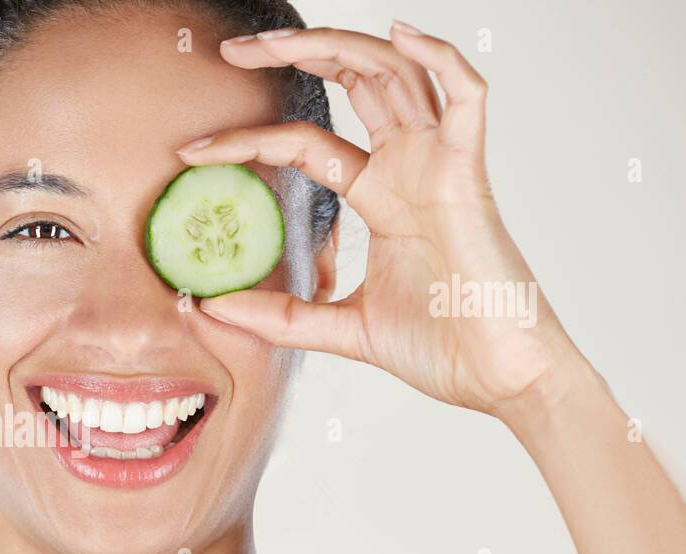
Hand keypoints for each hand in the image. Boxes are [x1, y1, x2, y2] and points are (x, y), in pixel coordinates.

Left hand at [182, 21, 584, 419]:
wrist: (499, 379)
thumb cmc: (441, 349)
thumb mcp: (341, 329)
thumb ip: (280, 316)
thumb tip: (211, 307)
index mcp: (381, 198)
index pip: (305, 144)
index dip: (250, 140)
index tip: (193, 151)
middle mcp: (409, 170)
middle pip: (354, 84)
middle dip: (296, 54)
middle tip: (234, 48)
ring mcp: (440, 167)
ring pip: (396, 74)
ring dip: (338, 44)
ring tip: (275, 40)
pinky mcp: (469, 176)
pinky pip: (467, 96)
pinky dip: (439, 56)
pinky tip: (399, 31)